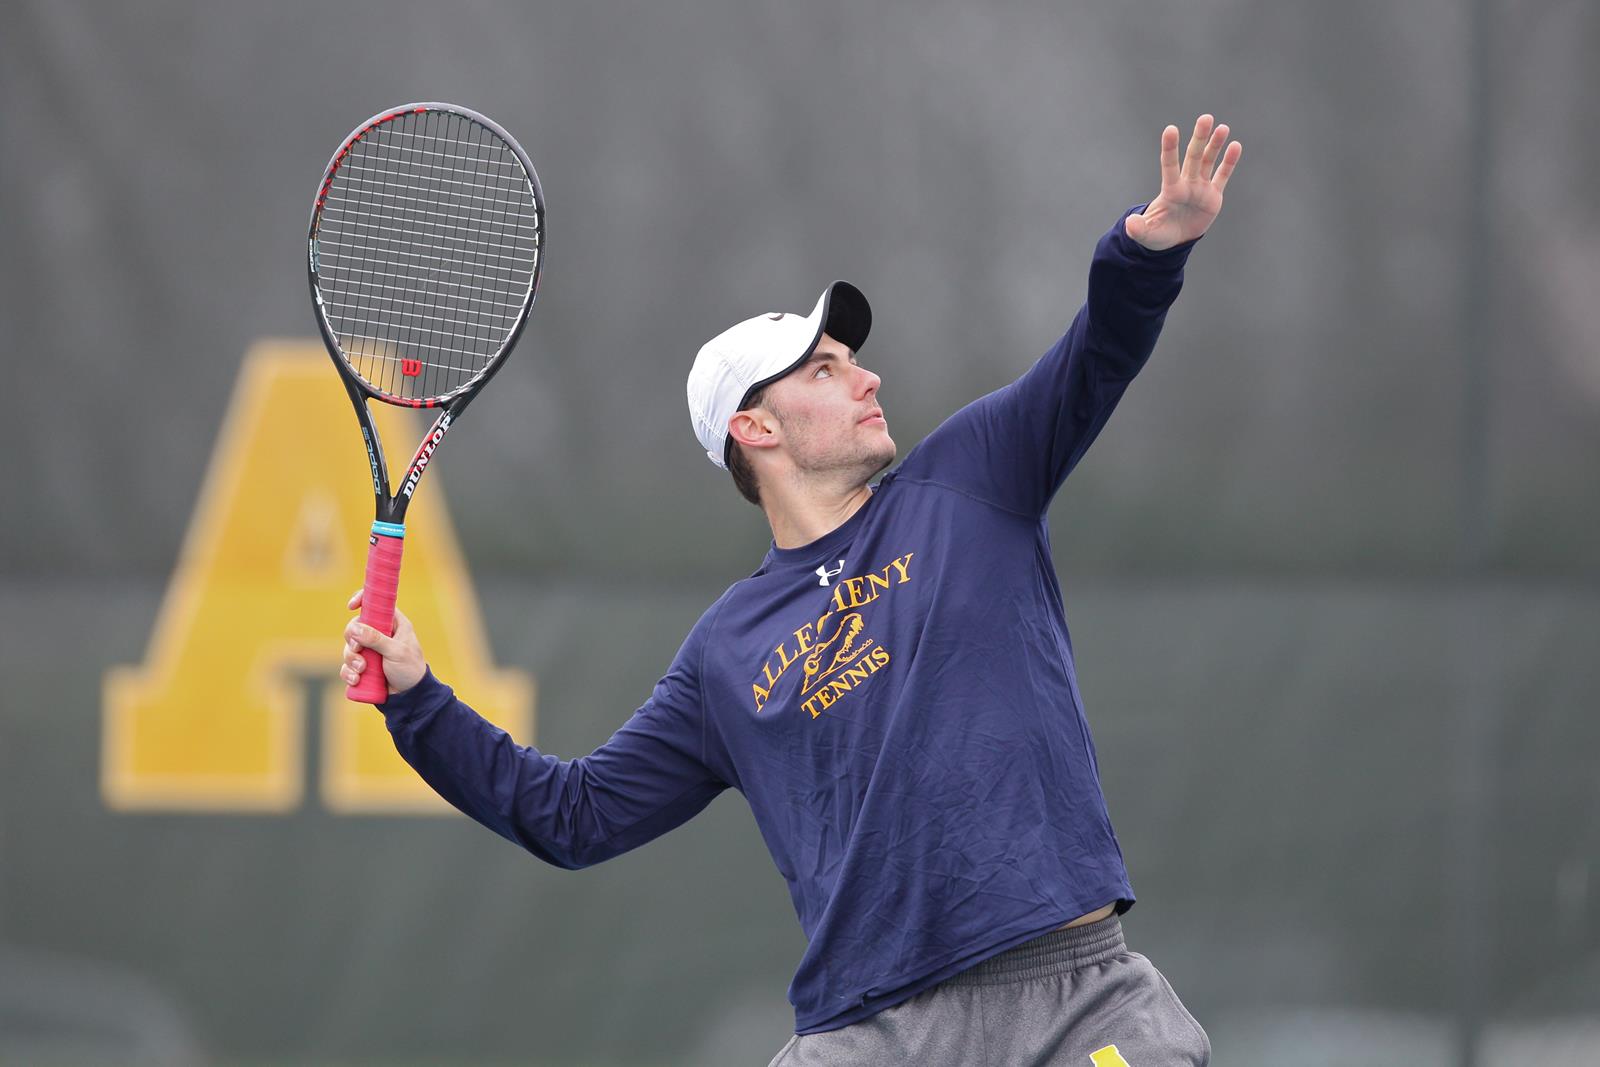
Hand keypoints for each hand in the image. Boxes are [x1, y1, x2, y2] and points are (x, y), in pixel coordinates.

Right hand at [341, 588, 426, 694]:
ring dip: (351, 659)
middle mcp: (380, 634)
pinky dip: (348, 673)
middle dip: (352, 640)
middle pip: (355, 627)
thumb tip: (355, 628)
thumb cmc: (410, 669)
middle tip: (358, 649)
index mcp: (393, 624)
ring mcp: (370, 651)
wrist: (410, 697)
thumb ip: (377, 639)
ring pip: (349, 648)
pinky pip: (347, 666)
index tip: (351, 606)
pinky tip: (356, 680)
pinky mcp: (363, 667)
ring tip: (362, 670)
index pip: (376, 604)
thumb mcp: (396, 652)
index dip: (362, 600)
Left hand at [1124, 114, 1240, 250]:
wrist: (1174, 240)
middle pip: (1193, 157)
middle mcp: (1186, 184)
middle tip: (1205, 118)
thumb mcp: (1147, 235)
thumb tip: (1130, 224)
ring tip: (1222, 127)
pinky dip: (1229, 162)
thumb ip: (1138, 229)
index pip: (1169, 166)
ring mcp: (1200, 188)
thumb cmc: (1158, 234)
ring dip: (1215, 145)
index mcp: (1170, 190)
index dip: (1170, 148)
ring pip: (1208, 162)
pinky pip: (1222, 176)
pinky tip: (1235, 146)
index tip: (1170, 129)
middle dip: (1199, 138)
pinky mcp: (1213, 195)